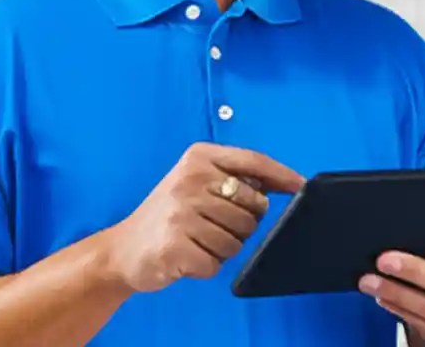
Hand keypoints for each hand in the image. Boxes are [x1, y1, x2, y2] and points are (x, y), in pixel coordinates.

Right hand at [101, 142, 304, 292]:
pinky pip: (217, 263)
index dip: (282, 175)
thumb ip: (234, 179)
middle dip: (244, 224)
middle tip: (214, 226)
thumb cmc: (168, 216)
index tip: (302, 186)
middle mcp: (189, 180)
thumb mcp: (195, 183)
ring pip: (238, 239)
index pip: (253, 161)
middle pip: (254, 207)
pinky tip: (188, 255)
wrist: (122, 250)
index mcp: (198, 158)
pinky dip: (207, 265)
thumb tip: (284, 182)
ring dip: (223, 248)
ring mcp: (181, 213)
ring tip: (197, 240)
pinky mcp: (175, 246)